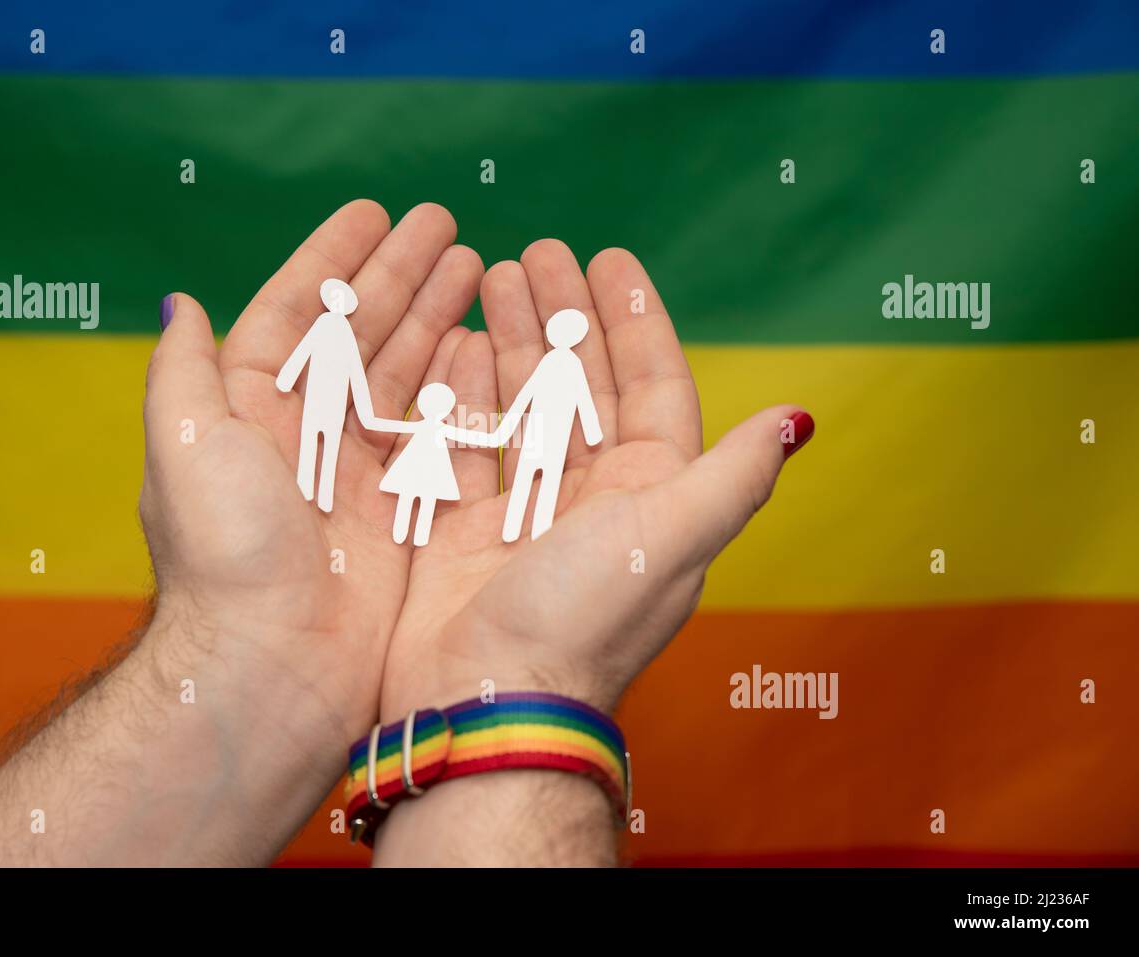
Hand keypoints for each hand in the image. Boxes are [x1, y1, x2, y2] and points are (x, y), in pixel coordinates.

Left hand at [141, 200, 483, 745]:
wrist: (273, 666)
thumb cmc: (226, 556)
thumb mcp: (187, 446)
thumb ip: (184, 371)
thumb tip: (179, 303)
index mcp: (248, 411)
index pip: (295, 314)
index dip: (334, 260)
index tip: (374, 212)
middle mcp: (303, 435)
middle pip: (358, 334)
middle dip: (400, 276)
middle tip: (448, 226)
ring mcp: (354, 472)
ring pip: (402, 373)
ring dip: (436, 317)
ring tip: (476, 266)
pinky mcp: (398, 510)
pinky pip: (434, 430)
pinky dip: (460, 384)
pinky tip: (486, 342)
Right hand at [379, 239, 811, 721]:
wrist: (490, 702)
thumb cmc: (585, 616)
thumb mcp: (672, 535)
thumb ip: (732, 475)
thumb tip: (799, 418)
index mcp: (653, 493)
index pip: (650, 383)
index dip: (633, 317)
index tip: (607, 256)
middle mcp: (594, 499)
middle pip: (582, 383)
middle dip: (562, 316)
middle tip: (536, 251)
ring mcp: (526, 512)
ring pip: (524, 404)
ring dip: (511, 341)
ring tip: (490, 278)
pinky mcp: (465, 529)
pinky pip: (467, 443)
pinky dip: (462, 394)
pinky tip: (454, 345)